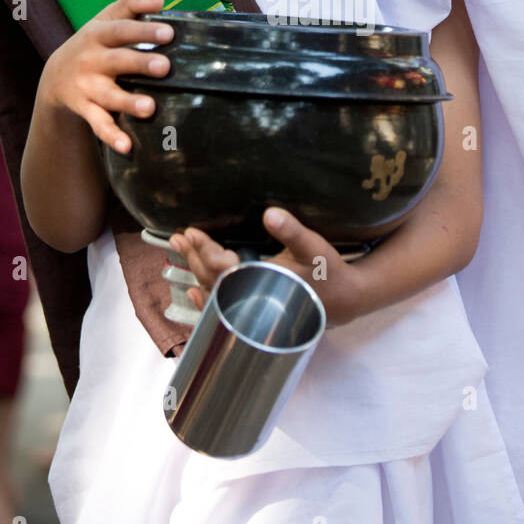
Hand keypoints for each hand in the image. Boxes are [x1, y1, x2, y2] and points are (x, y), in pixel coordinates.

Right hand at [39, 0, 172, 151]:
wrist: (56, 75)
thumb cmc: (97, 42)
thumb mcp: (107, 18)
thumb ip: (131, 3)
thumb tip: (159, 0)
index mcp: (99, 34)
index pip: (122, 30)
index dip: (144, 31)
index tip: (169, 33)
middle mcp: (91, 60)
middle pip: (117, 61)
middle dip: (140, 63)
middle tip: (165, 67)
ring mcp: (87, 87)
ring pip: (108, 96)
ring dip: (127, 102)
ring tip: (149, 108)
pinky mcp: (86, 110)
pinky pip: (98, 125)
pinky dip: (111, 136)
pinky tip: (127, 147)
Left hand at [170, 207, 364, 326]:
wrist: (346, 300)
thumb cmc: (328, 271)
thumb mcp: (314, 247)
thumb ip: (292, 231)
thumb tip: (270, 213)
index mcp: (261, 282)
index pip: (221, 269)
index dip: (203, 251)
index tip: (190, 232)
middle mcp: (252, 298)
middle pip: (212, 279)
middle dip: (193, 257)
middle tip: (177, 237)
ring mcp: (252, 307)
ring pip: (215, 292)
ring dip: (196, 271)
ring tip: (181, 250)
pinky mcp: (256, 311)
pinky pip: (224, 309)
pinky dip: (206, 301)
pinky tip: (194, 294)